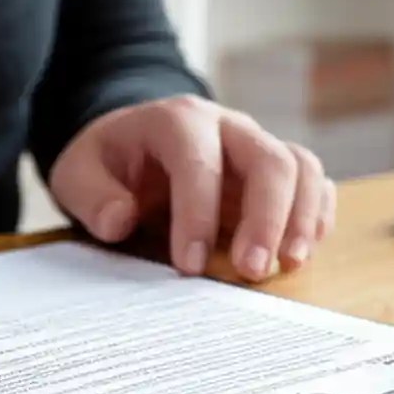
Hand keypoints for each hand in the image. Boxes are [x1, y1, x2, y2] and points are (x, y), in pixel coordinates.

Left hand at [48, 95, 335, 280]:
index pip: (198, 162)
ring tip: (288, 265)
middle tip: (252, 272)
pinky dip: (315, 214)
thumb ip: (92, 197)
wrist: (127, 144)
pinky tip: (302, 250)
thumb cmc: (106, 162)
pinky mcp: (272, 169)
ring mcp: (254, 145)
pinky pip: (311, 182)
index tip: (187, 265)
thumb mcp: (78, 174)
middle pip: (267, 160)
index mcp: (176, 120)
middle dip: (266, 218)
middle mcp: (226, 126)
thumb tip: (118, 219)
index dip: (197, 215)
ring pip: (299, 166)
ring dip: (301, 217)